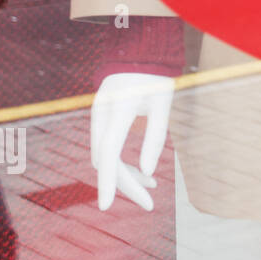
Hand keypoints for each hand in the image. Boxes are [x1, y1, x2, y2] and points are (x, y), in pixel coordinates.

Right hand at [90, 72, 174, 211]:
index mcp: (118, 109)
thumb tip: (147, 172)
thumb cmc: (156, 78)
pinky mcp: (100, 119)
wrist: (138, 52)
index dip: (107, 182)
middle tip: (149, 205)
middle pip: (106, 161)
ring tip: (152, 188)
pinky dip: (122, 163)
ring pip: (105, 158)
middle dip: (125, 185)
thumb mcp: (163, 105)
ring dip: (125, 175)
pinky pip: (107, 148)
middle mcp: (101, 115)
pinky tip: (144, 174)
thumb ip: (155, 138)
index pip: (108, 153)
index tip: (106, 207)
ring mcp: (97, 116)